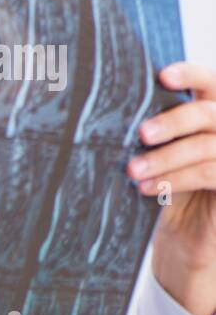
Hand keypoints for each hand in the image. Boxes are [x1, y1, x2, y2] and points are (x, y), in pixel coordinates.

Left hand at [131, 62, 215, 314]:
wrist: (181, 240)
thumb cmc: (163, 188)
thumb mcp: (155, 154)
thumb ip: (149, 131)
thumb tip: (109, 106)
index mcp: (211, 113)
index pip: (210, 81)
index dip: (191, 74)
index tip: (162, 76)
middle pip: (210, 112)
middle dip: (174, 120)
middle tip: (142, 134)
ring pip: (208, 146)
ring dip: (167, 158)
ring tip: (133, 171)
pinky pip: (210, 173)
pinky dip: (176, 179)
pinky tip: (147, 187)